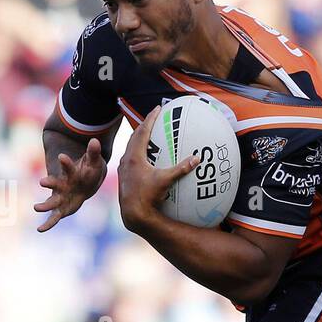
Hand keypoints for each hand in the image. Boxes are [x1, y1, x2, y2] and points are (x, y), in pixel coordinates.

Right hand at [35, 137, 106, 231]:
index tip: (62, 157)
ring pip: (52, 201)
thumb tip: (96, 141)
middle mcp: (62, 185)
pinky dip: (48, 224)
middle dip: (50, 183)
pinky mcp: (61, 208)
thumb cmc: (87, 171)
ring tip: (36, 207)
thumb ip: (93, 152)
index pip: (68, 167)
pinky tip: (40, 230)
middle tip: (42, 182)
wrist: (84, 182)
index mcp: (70, 173)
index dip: (66, 162)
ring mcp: (60, 197)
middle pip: (56, 184)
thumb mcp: (93, 162)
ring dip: (45, 205)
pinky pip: (54, 217)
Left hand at [116, 107, 199, 232]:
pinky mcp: (125, 177)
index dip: (150, 118)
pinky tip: (144, 158)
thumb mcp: (166, 181)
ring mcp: (124, 168)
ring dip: (139, 139)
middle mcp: (127, 159)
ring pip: (131, 147)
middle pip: (135, 136)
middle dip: (144, 125)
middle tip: (153, 118)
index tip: (157, 108)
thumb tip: (197, 159)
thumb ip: (181, 169)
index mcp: (135, 156)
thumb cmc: (148, 196)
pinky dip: (137, 153)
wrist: (133, 213)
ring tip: (148, 135)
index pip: (143, 131)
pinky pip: (131, 158)